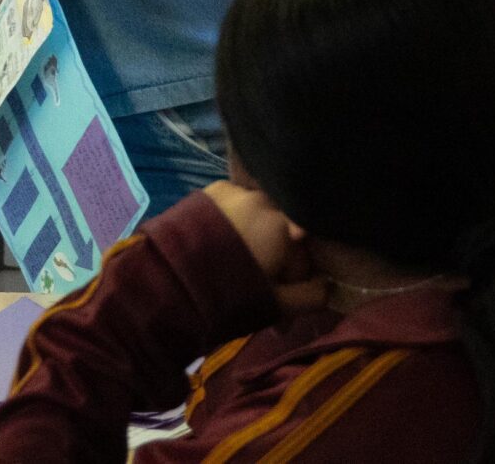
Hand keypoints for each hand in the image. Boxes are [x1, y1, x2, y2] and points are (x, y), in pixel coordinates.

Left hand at [203, 180, 320, 313]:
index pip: (303, 250)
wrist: (166, 280)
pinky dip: (235, 222)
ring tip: (238, 262)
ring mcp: (232, 190)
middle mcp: (260, 199)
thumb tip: (328, 287)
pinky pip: (234, 205)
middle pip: (280, 227)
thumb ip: (311, 295)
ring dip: (256, 235)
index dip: (296, 276)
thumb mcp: (277, 304)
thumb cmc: (228, 295)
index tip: (283, 293)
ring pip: (258, 214)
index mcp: (282, 224)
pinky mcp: (208, 191)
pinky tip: (222, 243)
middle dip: (276, 253)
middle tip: (261, 278)